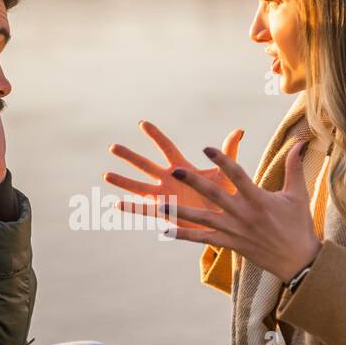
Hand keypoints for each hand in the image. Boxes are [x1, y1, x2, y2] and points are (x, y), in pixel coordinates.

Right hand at [104, 121, 243, 228]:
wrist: (226, 220)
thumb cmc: (225, 195)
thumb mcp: (226, 173)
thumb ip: (228, 152)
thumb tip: (239, 131)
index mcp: (182, 168)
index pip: (166, 147)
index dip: (155, 136)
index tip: (142, 124)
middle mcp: (169, 180)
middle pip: (145, 165)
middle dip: (129, 156)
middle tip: (113, 147)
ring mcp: (165, 196)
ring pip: (139, 186)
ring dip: (124, 181)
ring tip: (107, 174)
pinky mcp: (166, 212)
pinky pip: (145, 209)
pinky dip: (132, 207)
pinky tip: (116, 204)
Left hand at [121, 139, 321, 283]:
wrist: (298, 261)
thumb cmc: (298, 226)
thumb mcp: (298, 194)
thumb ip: (294, 167)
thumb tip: (300, 143)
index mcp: (259, 199)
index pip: (237, 175)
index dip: (222, 160)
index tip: (206, 148)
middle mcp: (243, 214)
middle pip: (214, 196)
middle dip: (194, 183)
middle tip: (174, 171)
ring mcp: (234, 231)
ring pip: (202, 219)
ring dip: (180, 211)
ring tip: (159, 204)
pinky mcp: (230, 244)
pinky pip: (203, 240)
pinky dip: (184, 235)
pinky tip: (165, 230)